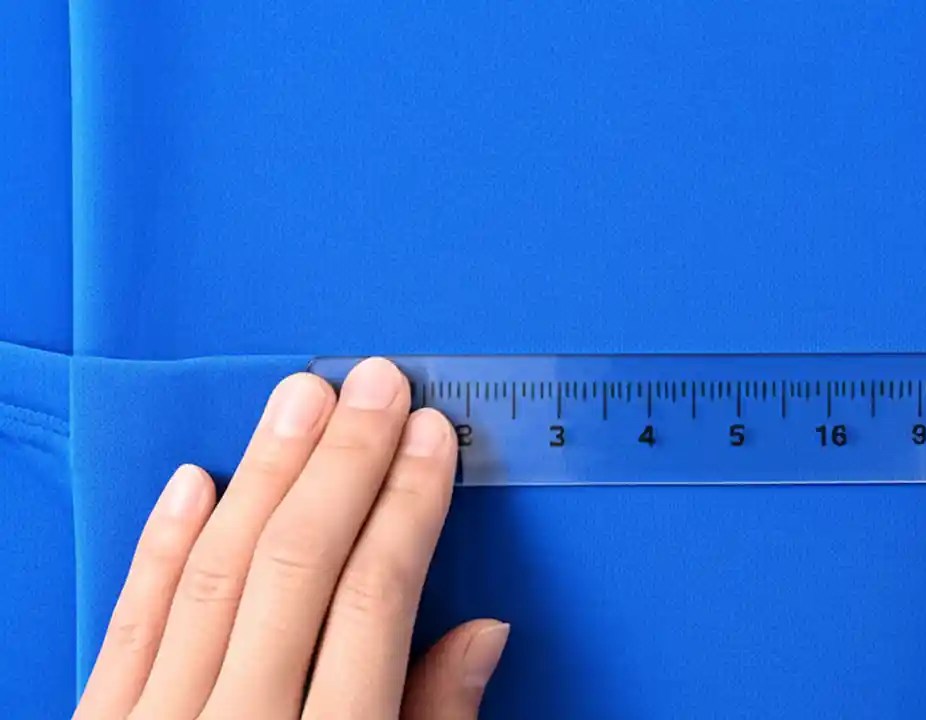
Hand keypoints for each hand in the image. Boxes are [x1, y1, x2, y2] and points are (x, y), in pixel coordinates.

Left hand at [75, 358, 506, 718]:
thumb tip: (484, 633)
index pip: (376, 597)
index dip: (409, 505)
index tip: (431, 441)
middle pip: (299, 562)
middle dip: (347, 460)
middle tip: (376, 386)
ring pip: (217, 571)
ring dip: (265, 473)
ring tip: (301, 401)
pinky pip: (132, 620)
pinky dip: (163, 545)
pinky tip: (195, 481)